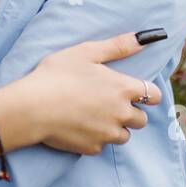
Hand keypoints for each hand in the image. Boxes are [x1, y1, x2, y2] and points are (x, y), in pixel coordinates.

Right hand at [27, 33, 162, 154]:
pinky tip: (78, 126)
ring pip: (124, 135)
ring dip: (115, 127)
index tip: (131, 91)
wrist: (32, 107)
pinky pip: (102, 145)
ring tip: (92, 115)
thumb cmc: (57, 75)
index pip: (154, 95)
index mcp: (123, 89)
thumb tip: (146, 37)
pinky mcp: (93, 148)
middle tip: (106, 102)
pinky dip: (95, 138)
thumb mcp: (87, 52)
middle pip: (141, 119)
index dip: (146, 93)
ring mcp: (108, 134)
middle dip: (129, 112)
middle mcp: (121, 114)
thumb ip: (119, 46)